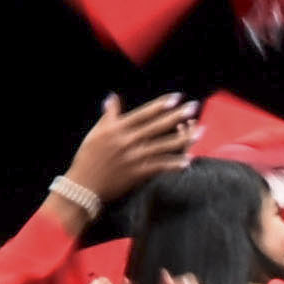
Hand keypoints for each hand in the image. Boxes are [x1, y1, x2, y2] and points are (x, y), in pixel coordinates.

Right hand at [59, 91, 195, 210]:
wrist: (83, 185)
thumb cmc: (88, 158)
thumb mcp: (95, 133)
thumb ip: (108, 116)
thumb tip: (112, 97)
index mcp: (117, 129)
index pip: (143, 113)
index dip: (161, 105)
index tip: (177, 97)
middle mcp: (128, 141)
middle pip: (157, 126)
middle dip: (177, 116)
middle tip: (194, 107)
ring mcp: (134, 157)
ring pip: (164, 145)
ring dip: (184, 138)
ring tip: (200, 131)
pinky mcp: (138, 173)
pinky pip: (161, 166)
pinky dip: (175, 164)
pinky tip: (188, 160)